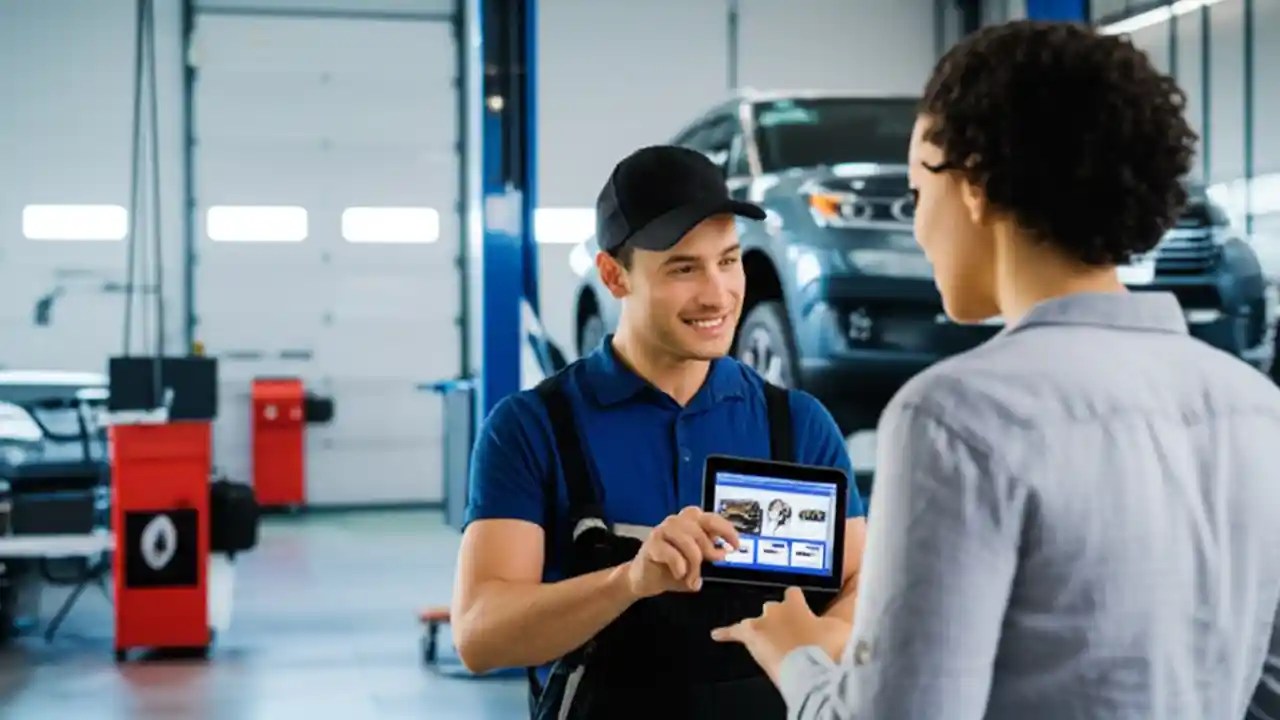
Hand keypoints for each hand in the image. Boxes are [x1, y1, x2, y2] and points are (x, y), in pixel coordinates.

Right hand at [626, 506, 739, 598]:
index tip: (736, 545)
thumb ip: (709, 553)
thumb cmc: (670, 568)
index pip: (711, 519)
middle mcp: (676, 521)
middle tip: (710, 567)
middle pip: (701, 532)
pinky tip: (678, 574)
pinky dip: (679, 567)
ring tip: (692, 579)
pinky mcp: (651, 544)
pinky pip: (672, 554)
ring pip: (688, 543)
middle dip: (709, 552)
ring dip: (694, 565)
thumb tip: (723, 552)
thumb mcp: (695, 561)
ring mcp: (662, 531)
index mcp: (689, 522)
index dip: (726, 530)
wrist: (643, 579)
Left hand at [711, 586, 844, 684]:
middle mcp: (774, 609)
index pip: (792, 593)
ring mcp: (759, 624)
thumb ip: (840, 619)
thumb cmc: (826, 649)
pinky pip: (733, 633)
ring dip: (761, 628)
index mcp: (795, 604)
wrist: (807, 668)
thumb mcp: (842, 630)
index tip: (800, 608)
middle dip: (780, 619)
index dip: (796, 602)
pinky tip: (716, 634)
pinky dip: (725, 633)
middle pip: (773, 608)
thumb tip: (852, 607)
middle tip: (791, 635)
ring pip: (755, 620)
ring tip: (769, 638)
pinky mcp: (749, 638)